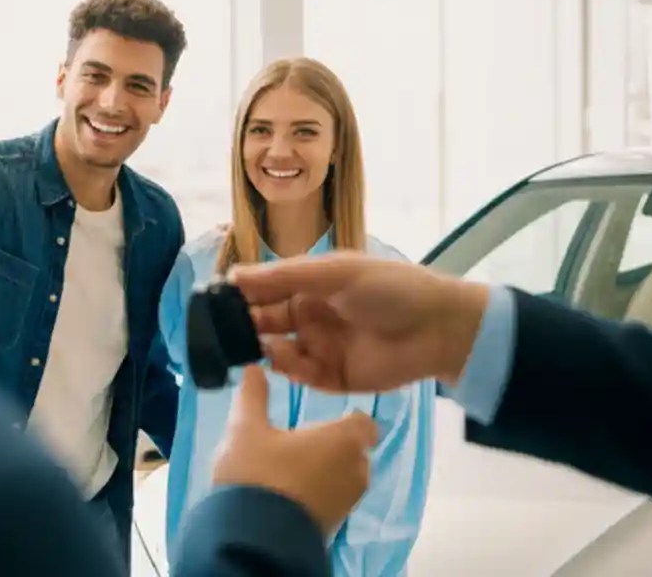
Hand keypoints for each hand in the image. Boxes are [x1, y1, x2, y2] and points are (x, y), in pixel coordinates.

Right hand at [212, 365, 377, 534]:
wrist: (255, 539)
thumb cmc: (258, 474)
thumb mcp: (246, 429)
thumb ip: (252, 396)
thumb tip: (253, 368)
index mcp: (344, 440)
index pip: (362, 422)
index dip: (345, 418)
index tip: (319, 419)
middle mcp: (356, 469)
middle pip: (352, 449)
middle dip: (331, 445)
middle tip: (298, 442)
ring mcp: (348, 501)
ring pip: (343, 476)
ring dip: (324, 470)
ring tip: (289, 468)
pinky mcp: (335, 525)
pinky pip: (333, 499)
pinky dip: (318, 492)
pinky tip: (288, 491)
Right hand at [227, 250, 489, 391]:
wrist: (438, 329)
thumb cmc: (390, 289)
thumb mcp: (336, 272)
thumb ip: (284, 276)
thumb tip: (234, 276)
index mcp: (310, 285)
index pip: (264, 290)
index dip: (240, 295)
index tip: (213, 302)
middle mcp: (310, 316)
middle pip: (265, 322)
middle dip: (245, 326)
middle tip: (222, 332)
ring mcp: (320, 348)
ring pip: (277, 351)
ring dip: (264, 348)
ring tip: (258, 345)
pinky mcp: (332, 378)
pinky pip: (300, 375)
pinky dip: (289, 369)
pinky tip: (285, 360)